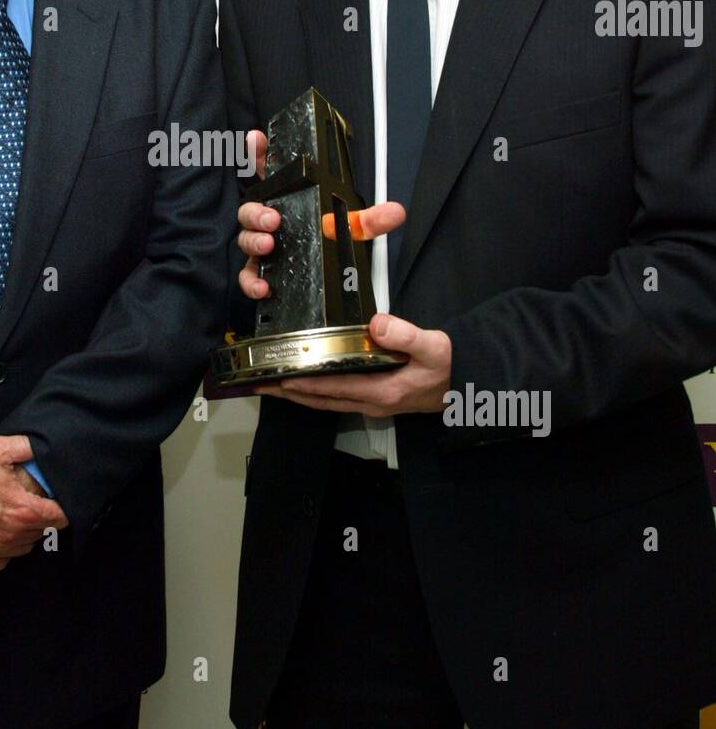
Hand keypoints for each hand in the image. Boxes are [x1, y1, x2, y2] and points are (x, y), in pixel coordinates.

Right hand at [0, 435, 68, 567]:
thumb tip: (47, 450)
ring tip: (15, 515)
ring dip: (25, 533)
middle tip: (33, 501)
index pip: (60, 517)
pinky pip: (2, 561)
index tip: (60, 500)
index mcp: (22, 511)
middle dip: (42, 518)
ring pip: (23, 547)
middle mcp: (10, 536)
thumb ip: (29, 449)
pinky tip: (0, 532)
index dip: (63, 507)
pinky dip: (5, 549)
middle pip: (42, 533)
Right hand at [236, 129, 406, 299]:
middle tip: (273, 218)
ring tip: (268, 244)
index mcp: (289, 202)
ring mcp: (262, 245)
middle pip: (250, 208)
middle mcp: (270, 221)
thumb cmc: (330, 245)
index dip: (259, 153)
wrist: (326, 286)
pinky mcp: (260, 273)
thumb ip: (369, 220)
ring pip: (246, 238)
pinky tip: (264, 285)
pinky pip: (247, 276)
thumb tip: (395, 213)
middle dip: (257, 210)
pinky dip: (251, 281)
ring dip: (254, 240)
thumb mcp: (351, 230)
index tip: (257, 138)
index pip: (269, 172)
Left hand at [257, 313, 452, 414]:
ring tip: (273, 385)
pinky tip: (306, 385)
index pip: (331, 388)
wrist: (468, 384)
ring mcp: (374, 404)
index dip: (301, 383)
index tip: (275, 377)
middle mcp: (372, 403)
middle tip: (259, 384)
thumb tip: (376, 324)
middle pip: (320, 401)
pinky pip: (337, 399)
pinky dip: (316, 394)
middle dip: (289, 392)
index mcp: (382, 391)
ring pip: (327, 403)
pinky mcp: (377, 400)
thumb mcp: (434, 347)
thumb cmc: (450, 366)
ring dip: (299, 395)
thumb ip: (406, 335)